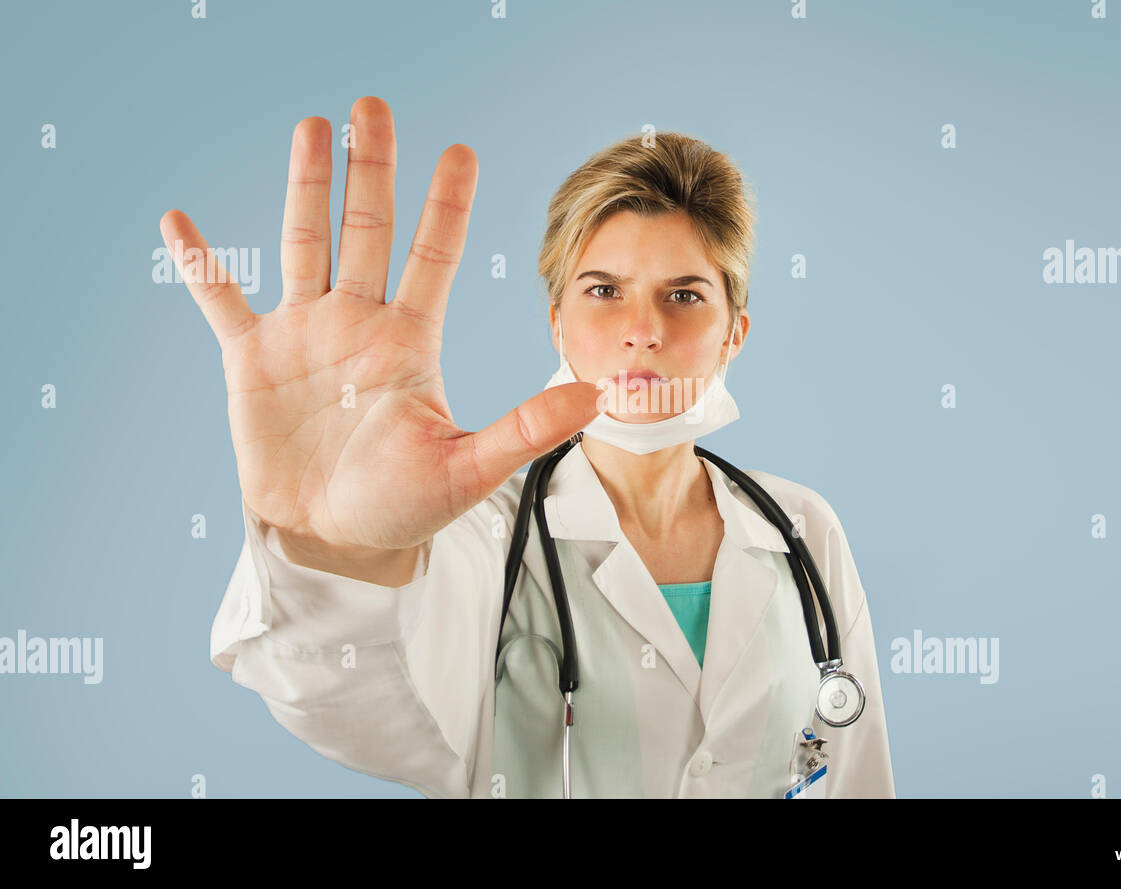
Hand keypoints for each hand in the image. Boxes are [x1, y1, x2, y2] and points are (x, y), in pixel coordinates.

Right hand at [161, 97, 600, 552]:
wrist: (335, 539)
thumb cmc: (404, 506)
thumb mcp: (468, 469)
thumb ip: (525, 429)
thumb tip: (596, 397)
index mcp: (410, 341)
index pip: (434, 257)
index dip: (447, 206)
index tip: (462, 153)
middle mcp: (360, 323)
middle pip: (367, 230)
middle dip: (371, 170)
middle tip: (373, 107)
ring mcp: (305, 334)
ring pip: (305, 243)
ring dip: (305, 187)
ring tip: (309, 128)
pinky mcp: (253, 359)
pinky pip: (223, 301)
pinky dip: (201, 264)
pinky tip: (179, 222)